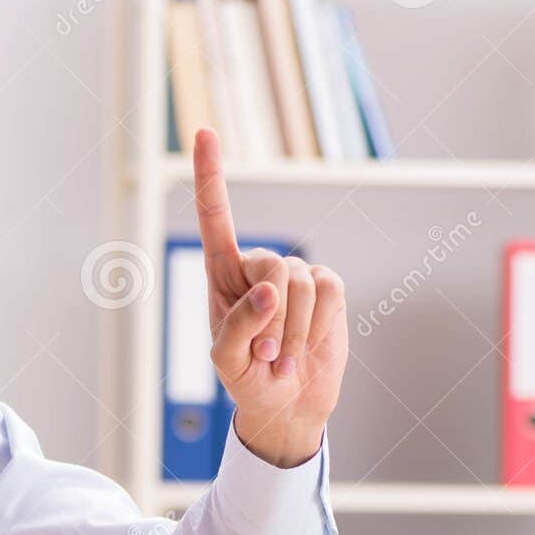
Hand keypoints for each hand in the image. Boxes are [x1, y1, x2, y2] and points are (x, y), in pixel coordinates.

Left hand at [193, 128, 347, 467]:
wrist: (288, 402)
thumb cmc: (247, 380)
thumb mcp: (227, 362)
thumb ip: (238, 326)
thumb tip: (269, 289)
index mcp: (222, 274)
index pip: (215, 216)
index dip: (210, 174)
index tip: (205, 132)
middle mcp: (257, 265)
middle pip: (272, 267)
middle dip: (273, 319)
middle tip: (266, 356)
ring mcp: (294, 275)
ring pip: (302, 285)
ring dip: (294, 331)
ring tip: (283, 357)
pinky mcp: (327, 288)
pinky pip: (329, 293)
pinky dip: (318, 326)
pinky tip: (308, 345)